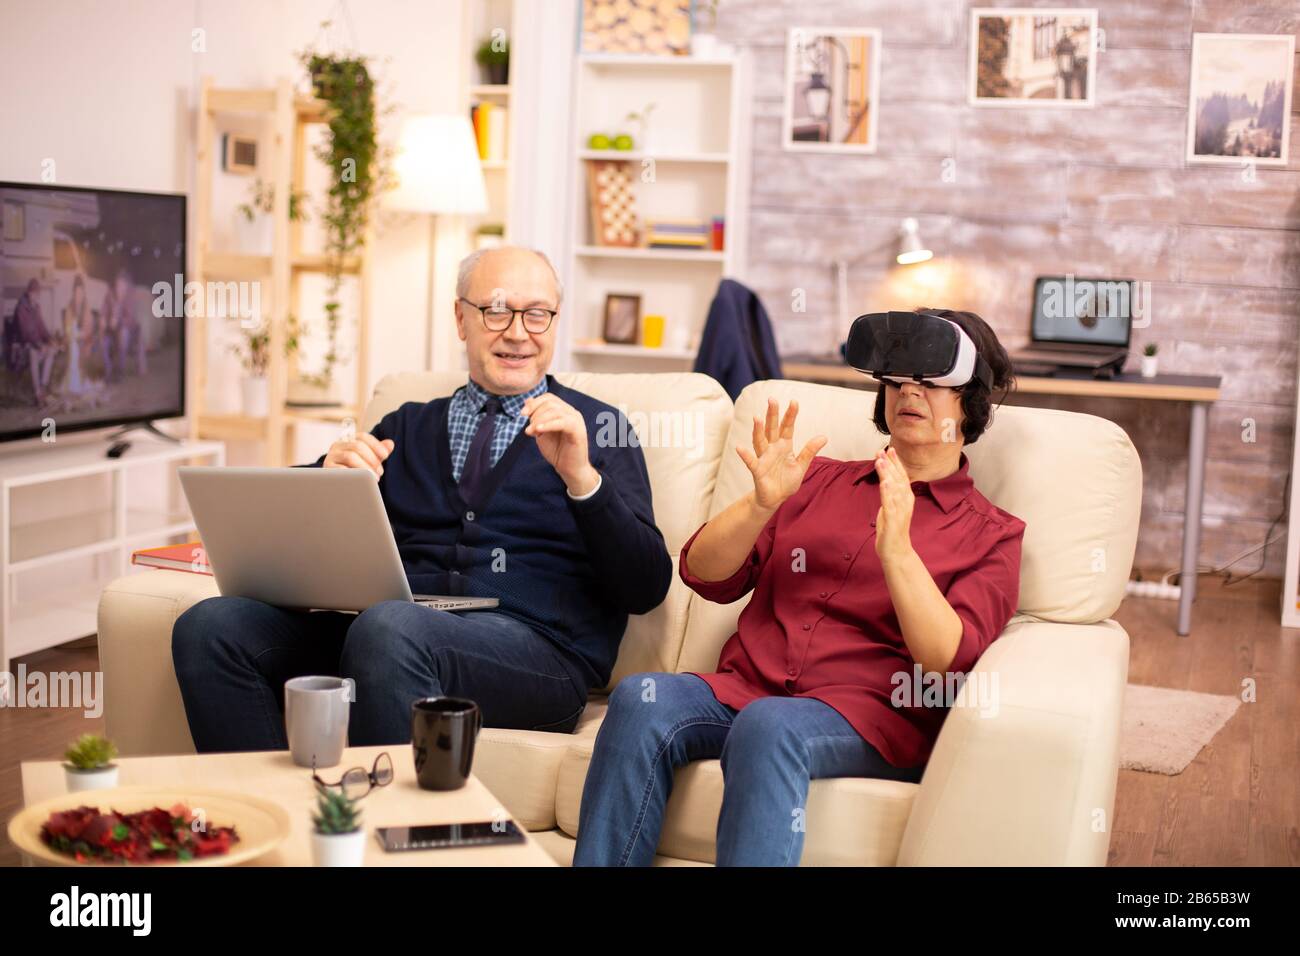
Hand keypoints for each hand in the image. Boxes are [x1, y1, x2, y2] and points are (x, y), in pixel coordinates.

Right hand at [323, 432, 393, 479]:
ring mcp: (330, 456)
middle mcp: (337, 446)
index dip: (376, 445)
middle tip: (380, 472)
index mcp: (348, 441)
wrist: (340, 490)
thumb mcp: (369, 462)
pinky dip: (354, 474)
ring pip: (350, 456)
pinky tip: (362, 481)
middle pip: (357, 446)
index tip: (386, 455)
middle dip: (372, 459)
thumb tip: (390, 444)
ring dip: (365, 467)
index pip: (363, 436)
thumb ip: (379, 453)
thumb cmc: (357, 473)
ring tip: (374, 478)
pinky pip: (340, 469)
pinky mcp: (326, 469)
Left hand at [522, 393, 598, 495]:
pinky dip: (549, 424)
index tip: (522, 414)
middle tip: (528, 430)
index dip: (534, 403)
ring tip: (531, 433)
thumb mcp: (542, 431)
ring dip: (539, 420)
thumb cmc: (557, 451)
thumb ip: (536, 417)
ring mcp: (576, 421)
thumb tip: (527, 401)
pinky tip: (539, 430)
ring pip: (555, 411)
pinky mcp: (578, 431)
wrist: (569, 470)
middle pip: (550, 403)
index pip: (548, 398)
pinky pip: (563, 422)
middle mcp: (572, 413)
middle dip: (535, 414)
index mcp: (564, 411)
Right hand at [736, 398, 826, 512]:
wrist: (776, 499)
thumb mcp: (801, 466)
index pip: (788, 427)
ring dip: (758, 430)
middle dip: (772, 414)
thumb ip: (810, 451)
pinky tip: (739, 448)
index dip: (790, 415)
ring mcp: (764, 458)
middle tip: (772, 399)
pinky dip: (745, 455)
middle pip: (772, 428)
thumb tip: (824, 436)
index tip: (794, 402)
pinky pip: (751, 462)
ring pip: (760, 440)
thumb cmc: (787, 481)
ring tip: (757, 417)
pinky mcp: (758, 470)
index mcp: (784, 446)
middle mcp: (772, 448)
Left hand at [874, 446, 914, 564]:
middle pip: (898, 479)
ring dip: (888, 474)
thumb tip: (886, 479)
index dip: (896, 462)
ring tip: (881, 461)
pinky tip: (884, 483)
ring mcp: (900, 511)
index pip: (901, 476)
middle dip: (890, 464)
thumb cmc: (893, 529)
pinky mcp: (893, 521)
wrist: (896, 551)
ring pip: (894, 489)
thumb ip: (890, 494)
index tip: (889, 449)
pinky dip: (887, 493)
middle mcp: (905, 502)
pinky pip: (890, 505)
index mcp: (905, 498)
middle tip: (882, 450)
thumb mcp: (891, 507)